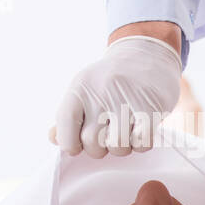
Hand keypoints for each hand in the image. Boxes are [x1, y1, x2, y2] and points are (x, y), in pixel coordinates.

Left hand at [48, 34, 181, 157]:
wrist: (147, 56)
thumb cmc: (111, 80)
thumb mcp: (84, 89)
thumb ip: (68, 116)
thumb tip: (53, 138)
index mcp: (80, 87)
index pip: (65, 124)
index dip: (69, 142)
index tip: (78, 143)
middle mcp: (101, 92)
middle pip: (92, 142)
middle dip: (99, 148)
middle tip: (106, 135)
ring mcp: (126, 100)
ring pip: (117, 147)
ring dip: (121, 146)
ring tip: (124, 130)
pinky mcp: (150, 108)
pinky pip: (141, 143)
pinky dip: (140, 143)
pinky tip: (139, 129)